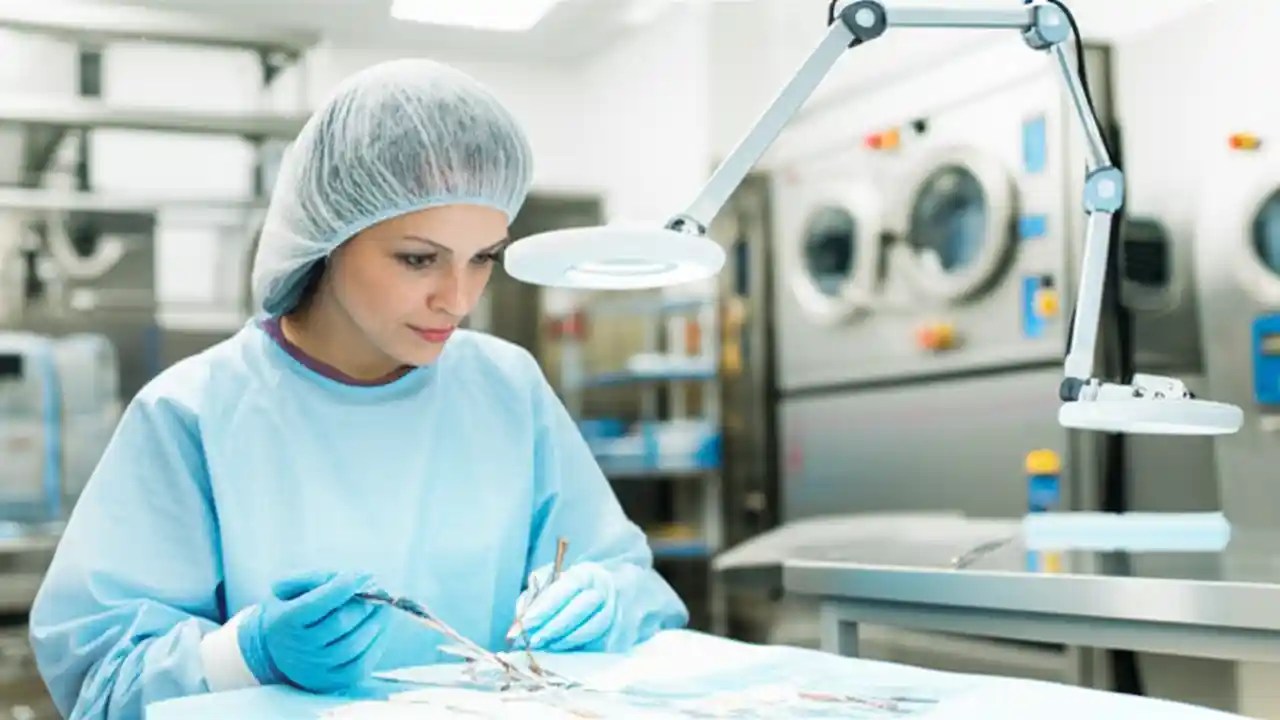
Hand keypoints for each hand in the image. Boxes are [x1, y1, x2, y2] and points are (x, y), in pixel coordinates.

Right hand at [237, 570, 391, 692]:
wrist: (278, 648)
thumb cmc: (290, 609)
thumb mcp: (288, 587)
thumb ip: (311, 577)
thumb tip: (346, 576)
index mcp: (285, 620)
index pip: (320, 602)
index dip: (346, 585)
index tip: (365, 574)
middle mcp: (298, 648)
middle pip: (341, 623)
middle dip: (364, 603)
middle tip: (377, 589)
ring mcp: (315, 668)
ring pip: (354, 644)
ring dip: (376, 622)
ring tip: (383, 605)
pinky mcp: (331, 682)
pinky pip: (361, 664)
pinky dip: (377, 642)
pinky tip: (380, 626)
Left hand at [511, 563, 616, 651]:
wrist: (612, 594)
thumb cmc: (573, 589)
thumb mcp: (553, 582)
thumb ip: (535, 596)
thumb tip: (519, 620)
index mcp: (586, 574)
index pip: (565, 589)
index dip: (544, 608)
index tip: (524, 623)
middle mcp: (603, 592)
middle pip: (578, 610)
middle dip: (551, 628)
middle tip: (531, 641)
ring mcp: (613, 612)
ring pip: (590, 629)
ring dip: (563, 641)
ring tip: (543, 647)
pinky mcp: (617, 633)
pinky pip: (597, 644)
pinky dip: (575, 649)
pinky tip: (559, 653)